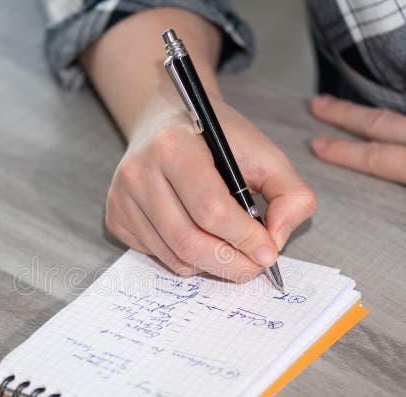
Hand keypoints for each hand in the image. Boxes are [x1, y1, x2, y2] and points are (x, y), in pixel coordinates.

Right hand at [105, 85, 316, 280]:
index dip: (244, 238)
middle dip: (231, 263)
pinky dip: (188, 260)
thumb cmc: (218, 141)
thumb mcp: (264, 154)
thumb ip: (289, 194)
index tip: (269, 252)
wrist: (167, 122)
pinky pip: (158, 257)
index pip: (211, 209)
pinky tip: (201, 237)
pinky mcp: (116, 217)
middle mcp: (139, 171)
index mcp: (174, 146)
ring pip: (175, 256)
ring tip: (233, 251)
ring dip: (212, 265)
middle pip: (189, 240)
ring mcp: (122, 197)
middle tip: (256, 266)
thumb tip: (278, 239)